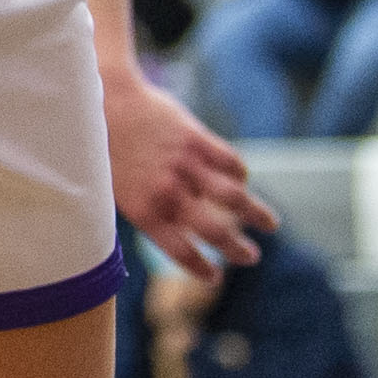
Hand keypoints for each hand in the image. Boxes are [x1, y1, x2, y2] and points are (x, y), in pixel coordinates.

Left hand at [106, 66, 276, 276]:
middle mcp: (169, 192)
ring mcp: (186, 165)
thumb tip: (174, 231)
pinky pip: (230, 162)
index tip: (214, 277)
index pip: (181, 251)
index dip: (200, 268)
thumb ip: (147, 211)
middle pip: (215, 232)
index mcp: (145, 211)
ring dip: (257, 214)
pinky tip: (242, 181)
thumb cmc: (106, 148)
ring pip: (234, 198)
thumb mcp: (116, 190)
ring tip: (270, 225)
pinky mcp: (197, 139)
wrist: (107, 100)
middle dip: (237, 250)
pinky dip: (240, 174)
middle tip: (250, 257)